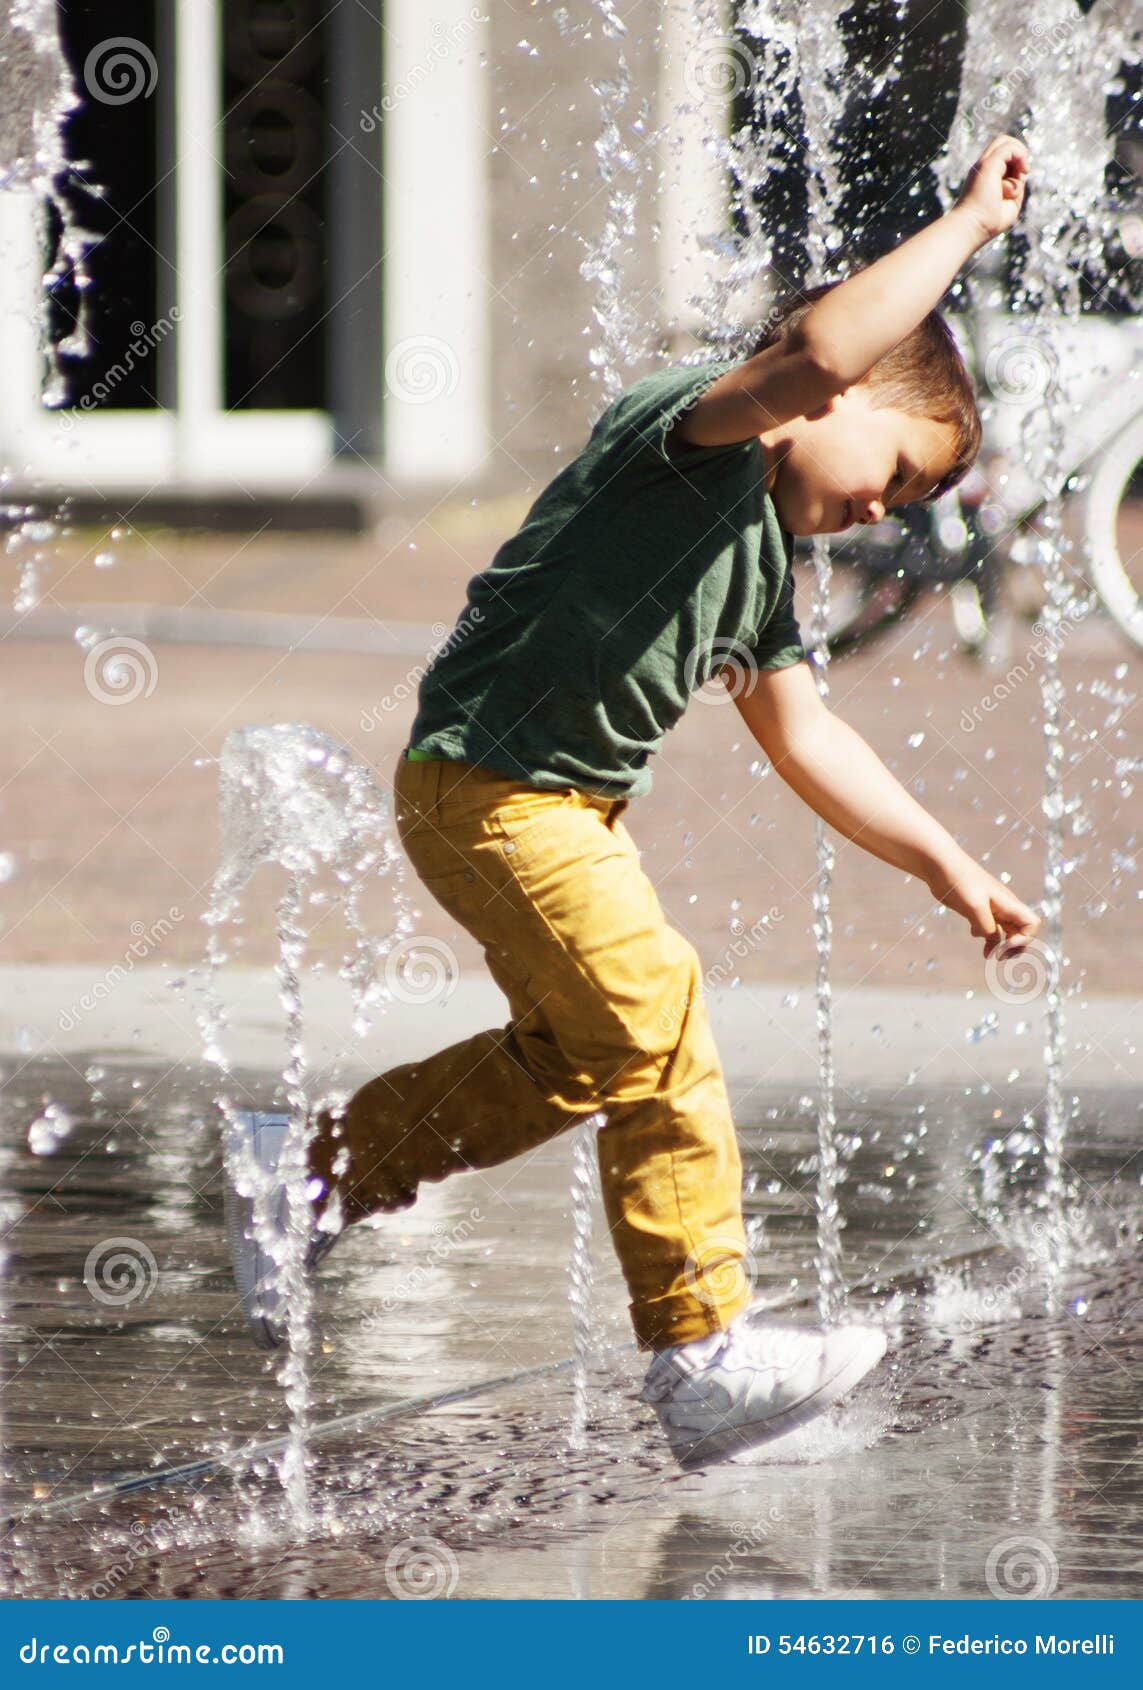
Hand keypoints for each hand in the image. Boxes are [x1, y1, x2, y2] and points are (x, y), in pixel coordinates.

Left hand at [926, 858, 1040, 961]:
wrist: (939, 865)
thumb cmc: (959, 881)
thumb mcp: (974, 907)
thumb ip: (986, 927)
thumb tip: (992, 943)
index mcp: (1008, 904)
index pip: (1031, 924)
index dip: (1024, 939)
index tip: (1005, 945)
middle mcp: (1003, 906)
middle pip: (1021, 931)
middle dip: (1014, 947)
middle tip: (999, 957)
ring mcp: (990, 908)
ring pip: (1004, 930)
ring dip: (999, 945)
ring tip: (987, 955)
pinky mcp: (976, 909)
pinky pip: (989, 927)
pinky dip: (985, 936)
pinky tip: (973, 934)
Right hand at [955, 134, 1029, 243]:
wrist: (972, 227)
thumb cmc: (989, 223)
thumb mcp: (1010, 202)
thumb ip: (1016, 185)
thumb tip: (1023, 171)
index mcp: (984, 176)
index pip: (1003, 156)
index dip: (1016, 163)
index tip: (1020, 180)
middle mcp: (982, 167)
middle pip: (1004, 143)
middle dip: (1019, 154)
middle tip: (1022, 173)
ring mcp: (983, 164)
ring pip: (1006, 141)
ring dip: (1021, 155)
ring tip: (1023, 172)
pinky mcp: (987, 164)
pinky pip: (1009, 147)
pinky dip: (1021, 155)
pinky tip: (1023, 170)